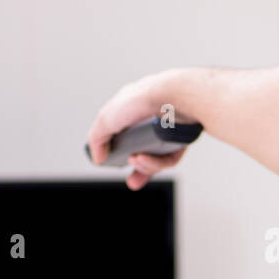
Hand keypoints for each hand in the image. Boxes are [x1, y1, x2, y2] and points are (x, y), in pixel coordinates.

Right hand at [85, 69, 195, 189]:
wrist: (172, 97)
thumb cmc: (140, 101)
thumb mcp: (106, 120)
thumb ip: (96, 140)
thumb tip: (98, 159)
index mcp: (131, 109)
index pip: (122, 133)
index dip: (116, 150)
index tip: (112, 162)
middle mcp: (150, 118)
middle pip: (142, 150)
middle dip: (138, 168)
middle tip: (132, 181)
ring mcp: (167, 129)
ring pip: (157, 157)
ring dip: (146, 165)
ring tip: (137, 160)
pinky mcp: (181, 138)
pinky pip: (170, 158)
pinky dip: (158, 161)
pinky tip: (149, 158)